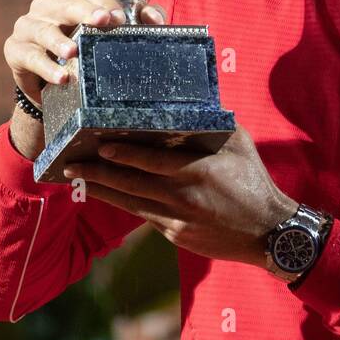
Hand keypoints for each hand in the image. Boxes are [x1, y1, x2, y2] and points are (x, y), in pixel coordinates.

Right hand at [2, 0, 167, 158]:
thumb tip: (156, 18)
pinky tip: (61, 77)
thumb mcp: (111, 34)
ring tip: (74, 51)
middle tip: (102, 21)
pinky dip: (46, 68)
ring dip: (59, 40)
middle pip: (66, 3)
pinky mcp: (15, 49)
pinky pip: (30, 56)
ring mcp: (28, 25)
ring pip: (43, 28)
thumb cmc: (88, 50)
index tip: (120, 18)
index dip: (104, 1)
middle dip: (85, 11)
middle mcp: (47, 5)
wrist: (55, 84)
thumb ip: (138, 20)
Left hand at [63, 124, 298, 268]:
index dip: (122, 155)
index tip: (99, 148)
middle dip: (98, 174)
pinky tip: (109, 195)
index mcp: (198, 171)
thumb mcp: (239, 145)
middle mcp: (182, 196)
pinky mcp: (176, 235)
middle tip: (71, 165)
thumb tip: (185, 104)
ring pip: (130, 203)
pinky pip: (144, 216)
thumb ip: (210, 125)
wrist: (267, 233)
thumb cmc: (254, 181)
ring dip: (102, 190)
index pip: (151, 161)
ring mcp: (177, 219)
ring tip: (78, 179)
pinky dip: (123, 204)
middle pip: (131, 184)